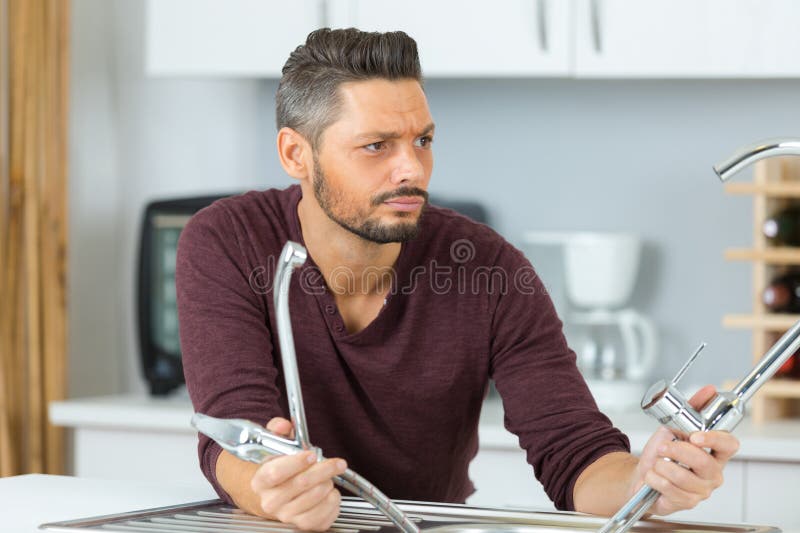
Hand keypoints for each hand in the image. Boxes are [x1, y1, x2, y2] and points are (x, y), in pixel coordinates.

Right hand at [249, 417, 345, 530]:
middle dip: (324, 470)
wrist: (275, 495)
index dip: (296, 462)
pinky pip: (324, 515)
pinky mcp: (303, 525)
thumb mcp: (274, 445)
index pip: (276, 473)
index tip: (312, 454)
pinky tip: (330, 492)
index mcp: (261, 481)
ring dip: (328, 483)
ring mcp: (286, 515)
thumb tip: (284, 425)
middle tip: (336, 463)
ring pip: (316, 497)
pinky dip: (333, 501)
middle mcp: (271, 501)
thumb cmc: (279, 469)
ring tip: (327, 477)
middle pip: (301, 484)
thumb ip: (278, 430)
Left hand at [632, 385, 739, 515]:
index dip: (715, 439)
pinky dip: (655, 479)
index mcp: (715, 453)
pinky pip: (670, 490)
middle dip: (677, 451)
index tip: (695, 435)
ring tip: (656, 463)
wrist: (642, 474)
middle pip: (703, 462)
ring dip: (662, 466)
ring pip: (683, 477)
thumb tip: (709, 390)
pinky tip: (653, 476)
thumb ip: (692, 408)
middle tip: (662, 447)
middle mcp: (712, 473)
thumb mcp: (673, 426)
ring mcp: (701, 490)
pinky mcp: (686, 502)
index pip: (729, 445)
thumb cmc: (661, 453)